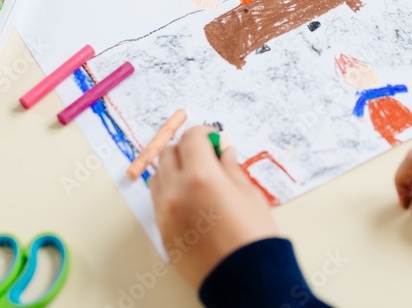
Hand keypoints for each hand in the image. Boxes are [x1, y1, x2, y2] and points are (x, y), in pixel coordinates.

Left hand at [150, 127, 277, 287]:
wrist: (244, 278)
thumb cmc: (253, 236)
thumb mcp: (249, 194)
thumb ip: (231, 167)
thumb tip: (224, 151)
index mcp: (201, 176)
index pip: (191, 139)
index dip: (204, 133)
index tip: (214, 138)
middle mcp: (176, 191)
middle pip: (169, 154)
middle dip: (187, 149)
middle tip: (206, 157)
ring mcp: (165, 213)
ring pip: (158, 176)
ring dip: (174, 170)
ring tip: (197, 179)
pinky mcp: (163, 232)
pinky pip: (158, 201)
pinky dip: (170, 192)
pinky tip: (191, 200)